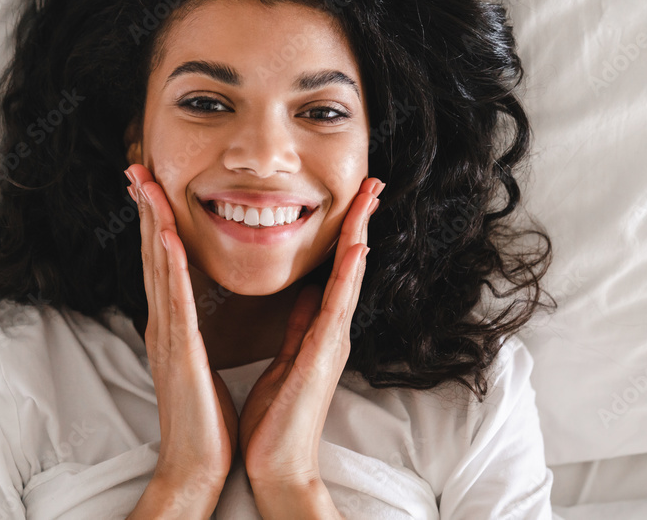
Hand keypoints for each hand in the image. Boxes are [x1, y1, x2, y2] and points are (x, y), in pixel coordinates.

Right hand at [125, 164, 238, 502]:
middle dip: (143, 208)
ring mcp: (167, 335)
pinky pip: (175, 300)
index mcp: (172, 323)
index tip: (151, 184)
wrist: (195, 465)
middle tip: (136, 166)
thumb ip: (197, 326)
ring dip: (150, 222)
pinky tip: (166, 235)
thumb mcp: (201, 359)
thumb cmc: (202, 417)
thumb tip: (197, 300)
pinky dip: (169, 264)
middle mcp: (163, 322)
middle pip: (150, 254)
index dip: (153, 219)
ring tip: (145, 183)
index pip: (162, 261)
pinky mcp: (180, 352)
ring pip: (158, 267)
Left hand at [237, 177, 383, 495]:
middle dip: (360, 222)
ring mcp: (332, 342)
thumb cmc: (275, 419)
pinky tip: (357, 247)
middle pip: (351, 265)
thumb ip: (298, 326)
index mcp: (318, 330)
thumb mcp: (286, 360)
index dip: (345, 232)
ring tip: (369, 198)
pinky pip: (337, 306)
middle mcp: (331, 331)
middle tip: (373, 182)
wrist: (274, 465)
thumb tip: (305, 295)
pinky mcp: (322, 356)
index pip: (335, 270)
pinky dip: (349, 275)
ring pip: (350, 276)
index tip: (353, 198)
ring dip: (359, 234)